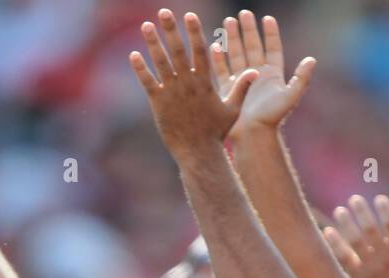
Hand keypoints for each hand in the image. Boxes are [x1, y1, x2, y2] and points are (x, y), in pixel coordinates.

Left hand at [130, 9, 256, 159]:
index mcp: (205, 82)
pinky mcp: (158, 104)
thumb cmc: (216, 132)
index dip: (194, 31)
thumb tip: (255, 71)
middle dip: (171, 29)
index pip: (199, 50)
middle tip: (163, 11)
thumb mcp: (232, 109)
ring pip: (161, 63)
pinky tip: (133, 55)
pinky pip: (148, 82)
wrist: (197, 152)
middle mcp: (187, 83)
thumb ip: (241, 88)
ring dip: (153, 43)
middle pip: (178, 50)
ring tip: (146, 25)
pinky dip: (141, 69)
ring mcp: (172, 93)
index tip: (189, 15)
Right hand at [212, 12, 314, 134]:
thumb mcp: (289, 97)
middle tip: (243, 14)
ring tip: (228, 22)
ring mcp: (242, 82)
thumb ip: (301, 79)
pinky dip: (219, 59)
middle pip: (253, 47)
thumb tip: (312, 60)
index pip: (272, 49)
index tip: (267, 18)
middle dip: (248, 30)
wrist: (252, 136)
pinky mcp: (228, 90)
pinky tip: (215, 46)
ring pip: (237, 55)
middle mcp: (257, 76)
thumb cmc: (271, 119)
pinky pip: (222, 71)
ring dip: (233, 39)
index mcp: (272, 75)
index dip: (270, 34)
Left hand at [323, 195, 388, 277]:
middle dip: (362, 212)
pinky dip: (335, 244)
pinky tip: (328, 231)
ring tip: (339, 210)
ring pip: (356, 242)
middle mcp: (386, 259)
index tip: (379, 198)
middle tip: (354, 199)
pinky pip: (344, 258)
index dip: (386, 210)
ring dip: (346, 224)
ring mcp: (370, 269)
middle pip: (371, 230)